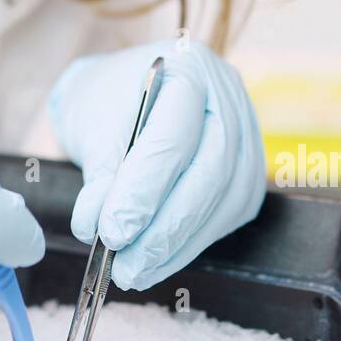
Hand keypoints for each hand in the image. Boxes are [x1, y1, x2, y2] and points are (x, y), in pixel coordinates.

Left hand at [48, 38, 264, 289]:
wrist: (128, 95)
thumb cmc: (109, 101)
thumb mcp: (93, 125)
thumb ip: (101, 175)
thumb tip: (96, 229)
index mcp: (189, 69)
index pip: (174, 136)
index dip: (144, 190)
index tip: (110, 232)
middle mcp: (228, 99)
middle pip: (209, 171)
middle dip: (165, 228)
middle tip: (124, 266)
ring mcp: (247, 135)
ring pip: (224, 201)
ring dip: (177, 246)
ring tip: (133, 272)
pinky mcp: (247, 173)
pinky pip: (227, 215)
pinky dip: (189, 245)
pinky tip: (158, 260)